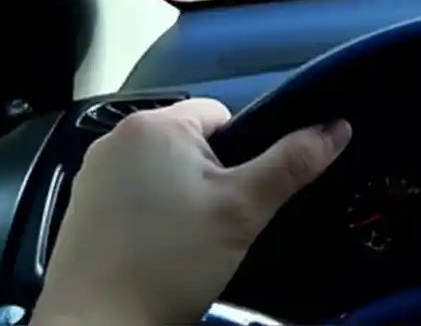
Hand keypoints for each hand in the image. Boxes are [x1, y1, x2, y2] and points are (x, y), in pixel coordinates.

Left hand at [32, 99, 350, 325]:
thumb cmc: (168, 264)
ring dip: (182, 198)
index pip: (224, 116)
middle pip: (194, 145)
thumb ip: (293, 163)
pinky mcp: (84, 205)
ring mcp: (95, 173)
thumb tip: (336, 128)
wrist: (98, 324)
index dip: (242, 158)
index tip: (234, 199)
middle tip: (212, 226)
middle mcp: (117, 138)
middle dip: (211, 181)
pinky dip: (152, 217)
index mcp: (156, 125)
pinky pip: (136, 195)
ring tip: (183, 242)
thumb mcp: (244, 211)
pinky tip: (156, 251)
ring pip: (166, 172)